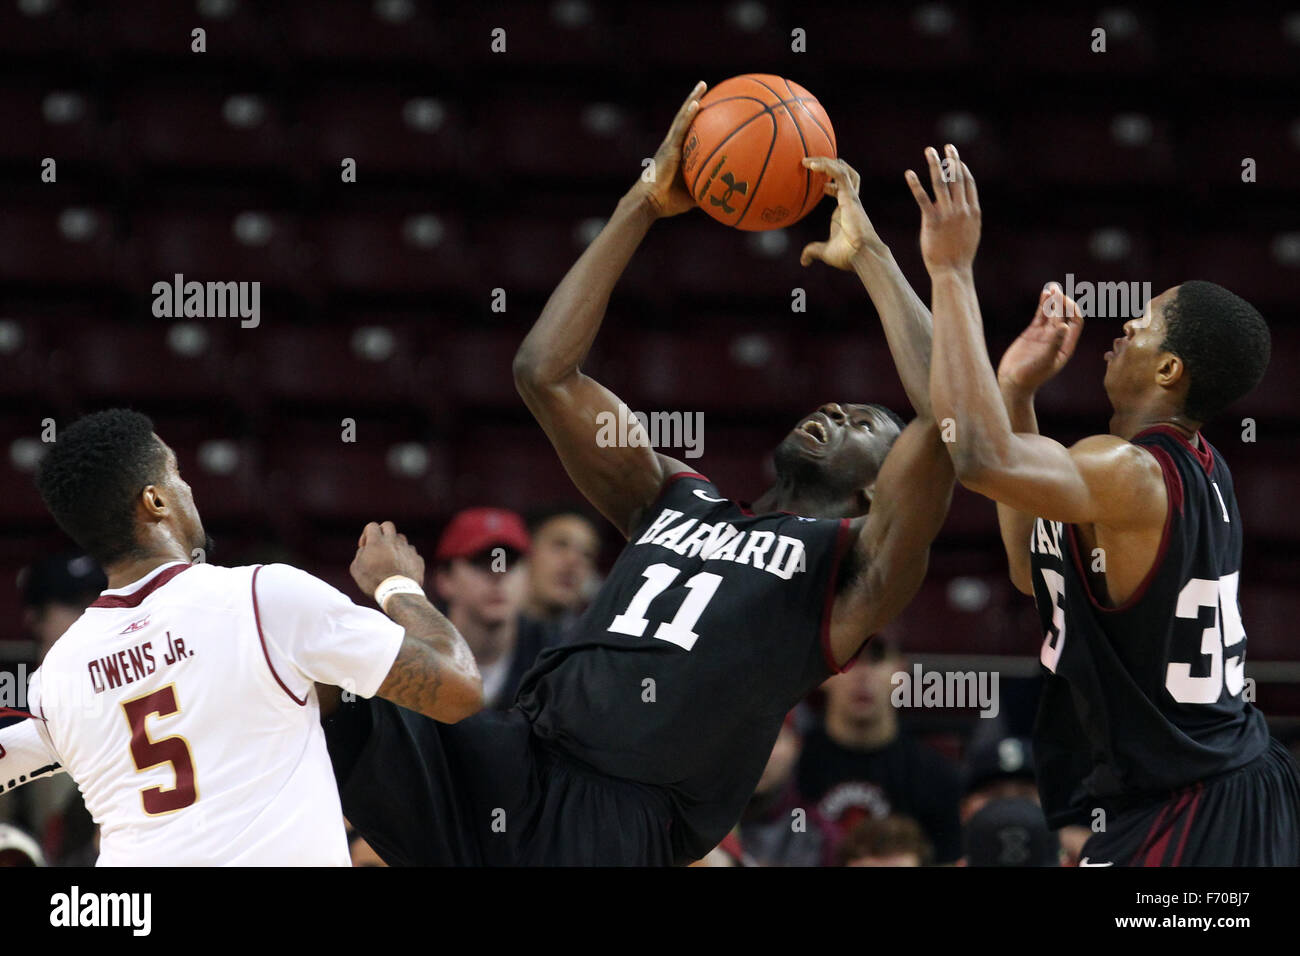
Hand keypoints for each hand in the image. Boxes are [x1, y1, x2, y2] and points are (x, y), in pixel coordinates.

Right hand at [350, 521, 425, 597]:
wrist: (397, 593)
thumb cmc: (374, 581)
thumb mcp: (357, 568)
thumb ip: (360, 554)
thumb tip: (365, 549)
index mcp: (377, 541)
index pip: (372, 526)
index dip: (366, 534)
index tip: (365, 546)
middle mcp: (393, 541)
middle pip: (388, 525)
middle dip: (382, 532)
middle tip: (379, 545)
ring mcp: (407, 549)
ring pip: (401, 538)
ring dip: (394, 545)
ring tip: (390, 559)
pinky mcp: (417, 558)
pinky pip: (410, 552)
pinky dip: (405, 557)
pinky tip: (401, 568)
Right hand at [630, 81, 705, 218]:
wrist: (649, 203)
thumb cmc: (667, 203)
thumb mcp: (691, 197)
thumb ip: (705, 192)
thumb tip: (723, 196)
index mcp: (678, 154)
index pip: (689, 131)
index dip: (696, 117)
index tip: (708, 105)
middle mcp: (673, 145)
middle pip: (685, 118)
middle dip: (694, 100)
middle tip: (704, 85)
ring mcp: (670, 144)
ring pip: (682, 117)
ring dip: (692, 99)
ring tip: (702, 84)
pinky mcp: (669, 148)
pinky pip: (680, 128)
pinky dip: (688, 115)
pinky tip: (696, 103)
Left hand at [799, 157, 882, 270]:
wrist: (862, 255)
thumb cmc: (849, 255)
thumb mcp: (825, 252)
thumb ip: (813, 252)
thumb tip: (804, 262)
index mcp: (845, 210)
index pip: (841, 189)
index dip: (830, 183)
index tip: (820, 184)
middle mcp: (849, 200)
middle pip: (844, 174)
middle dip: (829, 166)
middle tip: (810, 163)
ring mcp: (850, 196)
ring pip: (842, 170)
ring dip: (825, 162)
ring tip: (807, 161)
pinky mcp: (850, 196)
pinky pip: (840, 174)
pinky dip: (827, 166)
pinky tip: (812, 165)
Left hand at [905, 144, 980, 274]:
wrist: (953, 270)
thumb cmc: (960, 255)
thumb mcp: (970, 232)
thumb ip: (966, 217)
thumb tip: (958, 207)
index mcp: (973, 211)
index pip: (969, 183)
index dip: (963, 169)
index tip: (957, 159)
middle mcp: (962, 209)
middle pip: (957, 178)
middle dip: (952, 159)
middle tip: (947, 146)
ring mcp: (947, 214)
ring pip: (941, 182)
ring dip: (935, 164)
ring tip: (929, 151)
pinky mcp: (932, 221)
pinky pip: (922, 198)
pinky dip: (915, 184)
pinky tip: (909, 173)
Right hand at [997, 283, 1084, 393]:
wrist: (1013, 382)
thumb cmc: (1030, 376)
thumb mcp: (1044, 361)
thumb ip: (1054, 343)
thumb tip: (1064, 326)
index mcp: (1066, 346)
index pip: (1075, 322)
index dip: (1072, 310)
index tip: (1064, 302)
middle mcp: (1057, 338)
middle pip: (1064, 315)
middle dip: (1062, 302)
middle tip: (1057, 291)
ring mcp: (1045, 335)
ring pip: (1052, 313)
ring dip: (1053, 300)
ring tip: (1052, 287)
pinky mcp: (1032, 333)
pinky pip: (1040, 316)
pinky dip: (1042, 305)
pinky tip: (1044, 294)